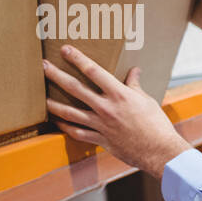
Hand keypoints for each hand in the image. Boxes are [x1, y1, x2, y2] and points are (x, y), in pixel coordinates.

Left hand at [43, 46, 191, 177]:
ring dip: (54, 104)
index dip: (78, 58)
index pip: (94, 71)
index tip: (65, 49)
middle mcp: (106, 108)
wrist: (159, 151)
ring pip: (70, 112)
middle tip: (43, 66)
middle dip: (56, 75)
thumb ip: (135, 86)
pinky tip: (58, 122)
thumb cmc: (157, 125)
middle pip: (75, 88)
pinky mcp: (100, 139)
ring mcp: (101, 125)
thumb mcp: (147, 101)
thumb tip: (134, 71)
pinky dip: (66, 127)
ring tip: (42, 98)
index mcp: (120, 95)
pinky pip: (78, 133)